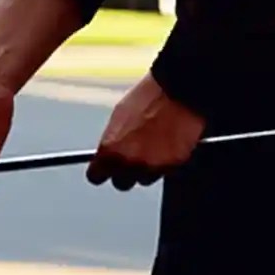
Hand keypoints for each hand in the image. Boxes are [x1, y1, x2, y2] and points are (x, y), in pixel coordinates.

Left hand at [87, 73, 204, 190]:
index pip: (96, 176)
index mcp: (110, 151)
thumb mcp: (119, 117)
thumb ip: (112, 141)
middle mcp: (130, 163)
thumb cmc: (148, 98)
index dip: (100, 172)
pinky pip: (165, 172)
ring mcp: (153, 167)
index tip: (102, 170)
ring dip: (146, 169)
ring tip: (153, 148)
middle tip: (131, 159)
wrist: (179, 91)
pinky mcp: (174, 166)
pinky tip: (167, 146)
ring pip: (145, 179)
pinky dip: (165, 163)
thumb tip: (108, 153)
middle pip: (121, 183)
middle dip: (125, 173)